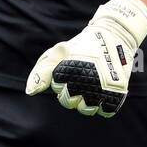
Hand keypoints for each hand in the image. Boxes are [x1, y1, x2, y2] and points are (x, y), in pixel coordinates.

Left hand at [25, 0, 146, 116]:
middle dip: (71, 92)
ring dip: (86, 100)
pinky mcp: (116, 93)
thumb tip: (30, 92)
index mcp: (68, 71)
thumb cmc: (81, 45)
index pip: (58, 88)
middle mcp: (84, 82)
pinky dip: (102, 104)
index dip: (61, 79)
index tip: (70, 67)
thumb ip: (41, 72)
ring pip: (86, 109)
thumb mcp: (57, 52)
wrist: (113, 35)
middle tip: (81, 75)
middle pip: (69, 102)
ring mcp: (101, 89)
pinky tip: (102, 90)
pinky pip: (104, 111)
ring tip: (91, 83)